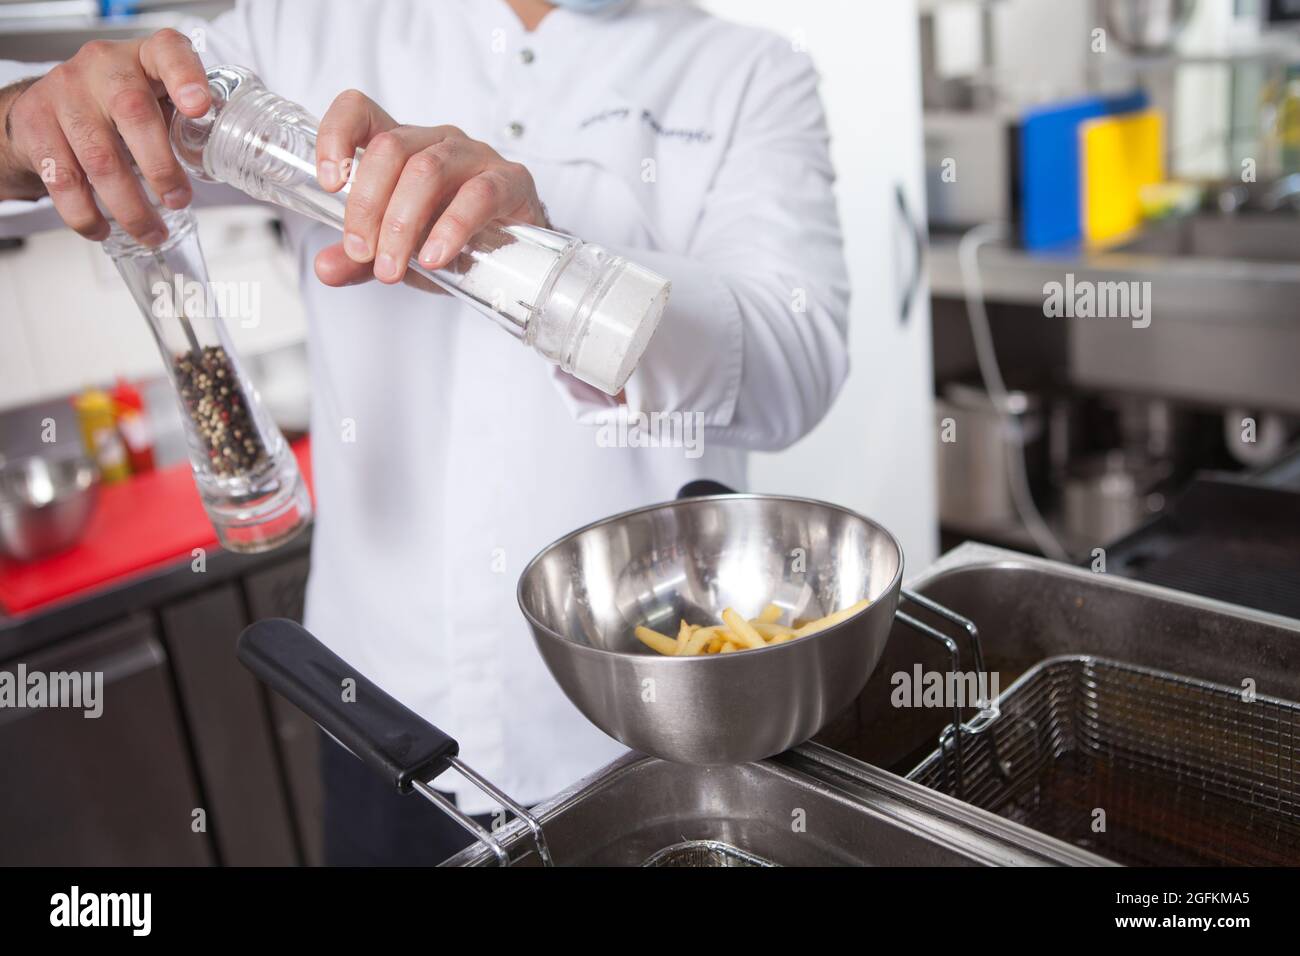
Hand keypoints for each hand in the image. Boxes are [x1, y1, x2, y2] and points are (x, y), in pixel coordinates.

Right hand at [0, 29, 209, 243]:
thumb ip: (188, 122)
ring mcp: (65, 93)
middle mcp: (102, 67)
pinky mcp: (36, 125)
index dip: (186, 77)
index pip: (168, 51)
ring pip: (99, 157)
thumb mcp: (156, 99)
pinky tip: (103, 230)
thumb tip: (232, 162)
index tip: (200, 107)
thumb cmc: (118, 105)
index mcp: (145, 56)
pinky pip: (63, 180)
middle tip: (178, 201)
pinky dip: (86, 214)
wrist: (48, 104)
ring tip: (152, 232)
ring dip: (130, 206)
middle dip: (161, 168)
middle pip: (133, 113)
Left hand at [312, 89, 547, 287]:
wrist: (513, 256)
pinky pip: (479, 194)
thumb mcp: (397, 251)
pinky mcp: (510, 180)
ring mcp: (475, 156)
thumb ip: (359, 260)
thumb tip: (326, 268)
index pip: (361, 111)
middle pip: (389, 149)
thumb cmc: (451, 240)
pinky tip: (434, 257)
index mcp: (402, 147)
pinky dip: (451, 228)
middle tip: (361, 252)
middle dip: (367, 205)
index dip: (336, 134)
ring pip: (428, 170)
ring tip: (392, 269)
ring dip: (402, 223)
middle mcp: (436, 141)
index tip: (328, 182)